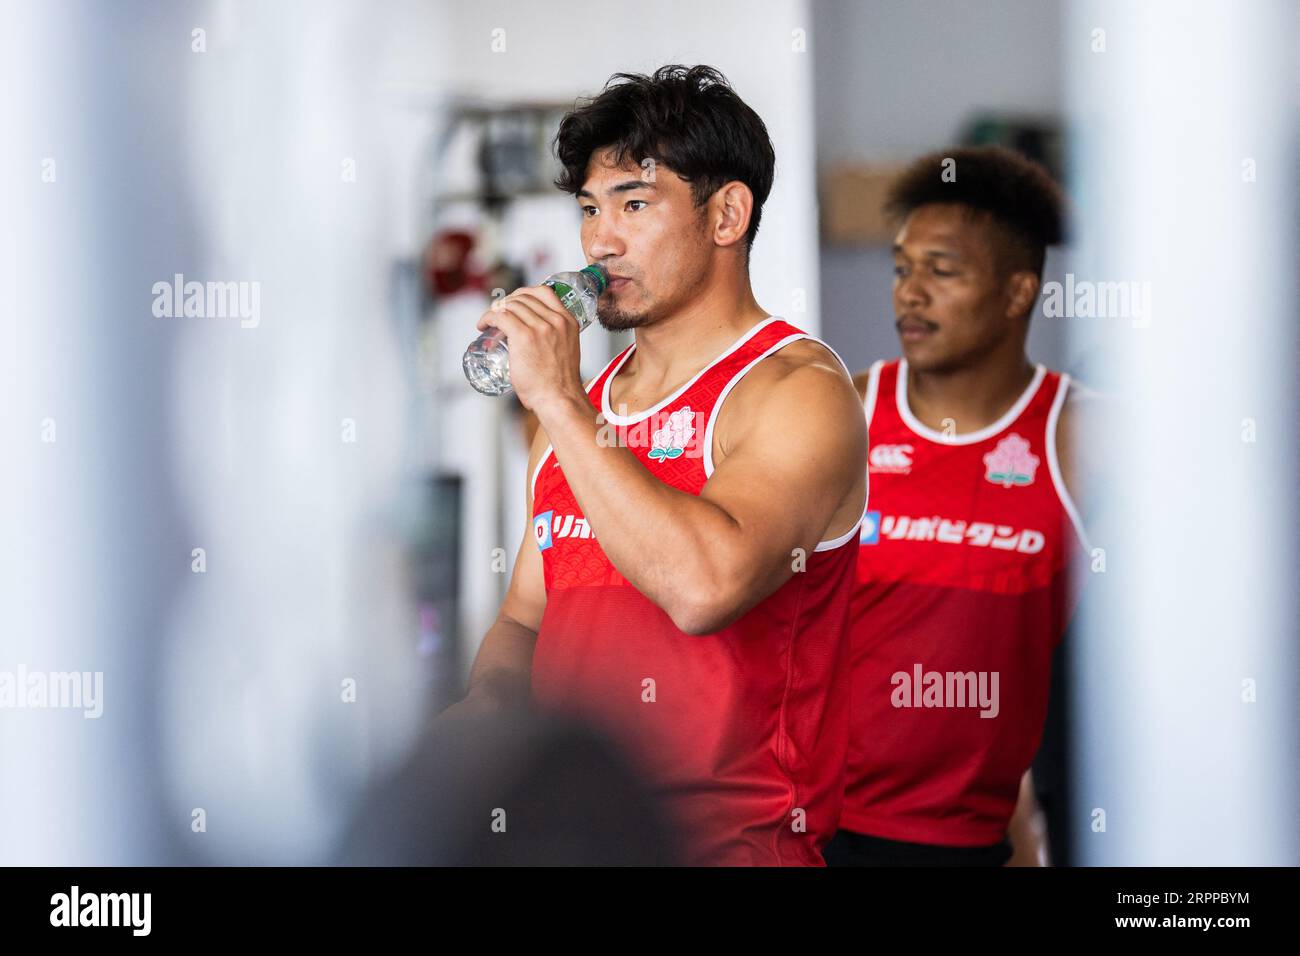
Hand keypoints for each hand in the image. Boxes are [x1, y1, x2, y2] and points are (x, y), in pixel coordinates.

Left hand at [474, 286, 584, 412]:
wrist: (559, 398)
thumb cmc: (559, 383)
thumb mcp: (566, 349)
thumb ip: (556, 338)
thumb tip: (539, 339)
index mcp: (568, 321)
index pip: (544, 291)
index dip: (523, 293)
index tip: (513, 302)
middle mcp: (555, 320)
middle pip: (524, 297)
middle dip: (506, 302)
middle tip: (497, 314)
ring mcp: (540, 327)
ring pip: (511, 306)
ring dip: (494, 310)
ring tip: (488, 321)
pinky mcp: (523, 336)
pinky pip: (500, 316)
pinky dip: (487, 317)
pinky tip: (483, 325)